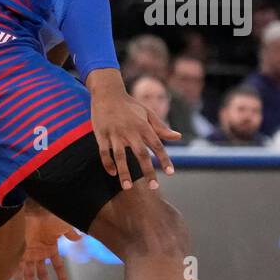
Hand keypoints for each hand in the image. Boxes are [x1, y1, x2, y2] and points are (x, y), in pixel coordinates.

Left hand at [14, 204, 80, 279]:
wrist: (31, 212)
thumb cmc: (48, 217)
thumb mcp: (65, 225)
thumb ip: (72, 234)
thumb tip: (79, 239)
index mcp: (50, 248)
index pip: (58, 267)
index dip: (61, 278)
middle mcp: (38, 253)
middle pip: (43, 275)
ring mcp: (27, 255)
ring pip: (30, 276)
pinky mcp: (17, 254)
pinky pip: (17, 271)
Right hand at [87, 70, 177, 188]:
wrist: (108, 92)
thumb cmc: (131, 105)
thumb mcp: (148, 114)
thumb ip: (161, 128)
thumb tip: (178, 137)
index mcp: (144, 127)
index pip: (157, 146)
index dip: (164, 160)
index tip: (171, 173)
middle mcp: (130, 131)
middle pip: (141, 154)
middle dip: (148, 171)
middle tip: (154, 187)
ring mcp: (115, 133)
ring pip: (119, 156)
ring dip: (124, 172)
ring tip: (127, 187)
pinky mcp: (101, 134)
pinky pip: (103, 151)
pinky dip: (107, 163)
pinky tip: (112, 173)